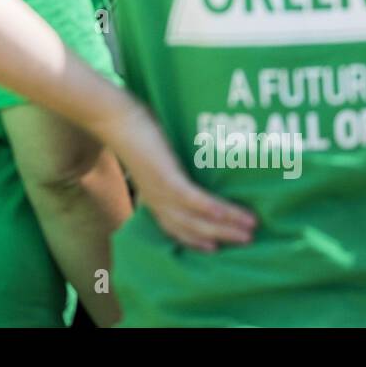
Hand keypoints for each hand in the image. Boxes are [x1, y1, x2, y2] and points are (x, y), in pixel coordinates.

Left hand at [102, 103, 255, 251]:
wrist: (115, 118)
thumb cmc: (136, 132)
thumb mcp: (154, 156)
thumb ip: (170, 165)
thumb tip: (192, 163)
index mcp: (152, 197)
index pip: (175, 227)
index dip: (195, 239)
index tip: (215, 247)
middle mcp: (156, 201)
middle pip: (190, 229)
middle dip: (220, 237)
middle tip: (247, 242)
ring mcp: (161, 191)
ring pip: (196, 220)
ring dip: (225, 228)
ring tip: (250, 232)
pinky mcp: (167, 178)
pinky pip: (195, 201)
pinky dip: (216, 210)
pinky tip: (234, 215)